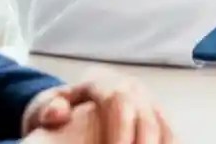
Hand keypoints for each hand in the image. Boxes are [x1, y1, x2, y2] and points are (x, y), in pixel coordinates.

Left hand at [22, 68, 173, 143]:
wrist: (73, 106)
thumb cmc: (57, 111)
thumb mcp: (45, 107)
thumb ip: (49, 109)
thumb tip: (57, 113)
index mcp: (102, 82)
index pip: (117, 102)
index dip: (118, 131)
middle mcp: (130, 88)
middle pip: (146, 118)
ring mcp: (146, 101)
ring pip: (163, 126)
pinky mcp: (157, 116)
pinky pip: (170, 133)